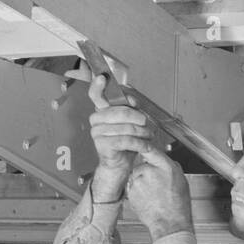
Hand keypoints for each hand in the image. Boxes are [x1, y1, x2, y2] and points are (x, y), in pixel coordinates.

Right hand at [86, 73, 155, 198]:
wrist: (119, 165)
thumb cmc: (125, 143)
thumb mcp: (129, 123)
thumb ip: (129, 109)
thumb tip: (132, 100)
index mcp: (101, 111)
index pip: (95, 95)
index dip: (98, 86)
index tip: (103, 77)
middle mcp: (96, 120)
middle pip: (120, 111)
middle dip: (138, 118)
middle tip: (146, 124)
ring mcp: (97, 132)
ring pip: (125, 127)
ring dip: (142, 132)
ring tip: (148, 136)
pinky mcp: (102, 145)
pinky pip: (125, 140)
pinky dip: (139, 144)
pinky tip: (145, 146)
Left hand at [127, 147, 192, 240]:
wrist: (170, 223)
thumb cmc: (178, 205)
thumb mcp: (181, 180)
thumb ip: (171, 167)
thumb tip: (165, 161)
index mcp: (165, 167)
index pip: (151, 149)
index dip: (146, 148)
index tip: (143, 146)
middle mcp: (150, 172)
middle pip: (142, 165)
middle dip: (146, 173)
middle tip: (155, 186)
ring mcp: (138, 182)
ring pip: (135, 177)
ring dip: (141, 183)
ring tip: (152, 195)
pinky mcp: (131, 192)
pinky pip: (132, 188)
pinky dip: (137, 192)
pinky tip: (147, 200)